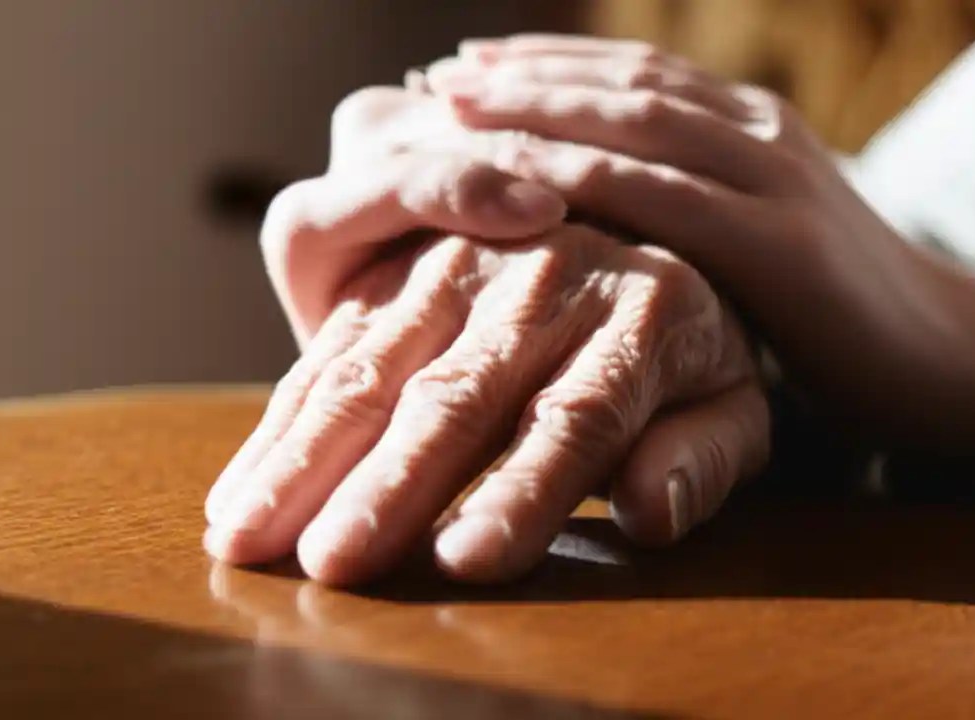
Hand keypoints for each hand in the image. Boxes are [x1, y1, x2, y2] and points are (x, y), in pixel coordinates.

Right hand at [206, 216, 765, 585]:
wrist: (641, 220)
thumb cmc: (692, 345)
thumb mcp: (735, 401)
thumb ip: (705, 455)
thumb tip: (650, 513)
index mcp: (649, 310)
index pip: (578, 413)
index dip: (523, 490)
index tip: (468, 565)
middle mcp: (544, 276)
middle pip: (459, 391)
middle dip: (391, 480)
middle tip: (335, 561)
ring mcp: (462, 266)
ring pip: (374, 364)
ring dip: (305, 452)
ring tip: (249, 534)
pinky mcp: (398, 273)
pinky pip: (330, 344)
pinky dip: (280, 422)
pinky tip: (239, 490)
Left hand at [414, 35, 974, 446]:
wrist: (945, 354)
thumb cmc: (837, 311)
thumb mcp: (758, 239)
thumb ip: (691, 214)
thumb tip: (604, 223)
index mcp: (752, 126)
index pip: (635, 74)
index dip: (548, 65)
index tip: (468, 67)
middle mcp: (760, 133)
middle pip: (625, 82)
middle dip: (527, 74)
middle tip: (440, 77)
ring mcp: (774, 180)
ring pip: (639, 122)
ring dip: (541, 108)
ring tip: (456, 106)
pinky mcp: (782, 246)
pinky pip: (668, 196)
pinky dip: (590, 179)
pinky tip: (522, 175)